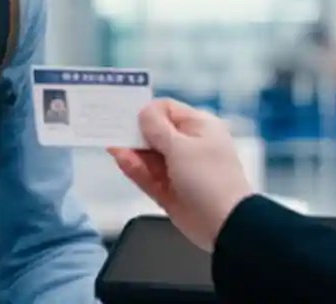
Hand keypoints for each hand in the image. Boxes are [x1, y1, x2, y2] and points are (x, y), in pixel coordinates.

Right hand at [109, 99, 253, 251]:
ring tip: (111, 145)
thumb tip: (143, 112)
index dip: (147, 111)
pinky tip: (120, 159)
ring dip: (132, 151)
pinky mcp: (169, 190)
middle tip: (110, 128)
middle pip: (155, 132)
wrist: (225, 225)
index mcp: (199, 127)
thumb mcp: (181, 146)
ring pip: (149, 155)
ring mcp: (179, 169)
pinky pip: (148, 175)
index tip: (126, 115)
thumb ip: (156, 128)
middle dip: (135, 132)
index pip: (167, 109)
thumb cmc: (207, 178)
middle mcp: (189, 145)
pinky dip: (135, 168)